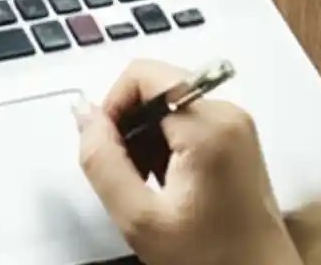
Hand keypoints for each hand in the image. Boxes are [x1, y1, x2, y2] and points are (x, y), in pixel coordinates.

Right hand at [75, 60, 300, 264]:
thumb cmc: (212, 259)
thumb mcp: (139, 218)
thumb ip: (102, 160)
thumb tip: (84, 113)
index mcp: (209, 126)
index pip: (142, 74)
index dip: (113, 105)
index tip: (108, 145)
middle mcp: (228, 114)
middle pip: (155, 87)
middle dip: (129, 125)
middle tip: (128, 172)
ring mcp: (236, 124)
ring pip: (168, 104)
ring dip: (146, 137)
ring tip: (149, 183)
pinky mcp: (236, 137)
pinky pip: (186, 120)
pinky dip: (165, 144)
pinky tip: (167, 182)